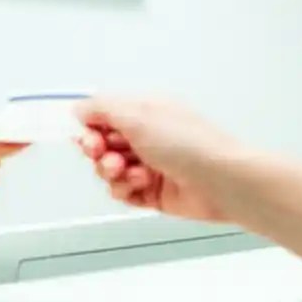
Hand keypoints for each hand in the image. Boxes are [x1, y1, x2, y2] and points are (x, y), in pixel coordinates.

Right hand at [73, 97, 238, 222]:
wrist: (222, 181)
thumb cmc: (187, 142)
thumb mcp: (138, 114)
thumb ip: (101, 108)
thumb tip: (79, 109)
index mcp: (145, 112)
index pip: (104, 116)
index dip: (90, 127)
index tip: (88, 136)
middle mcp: (146, 137)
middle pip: (101, 144)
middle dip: (97, 151)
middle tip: (102, 154)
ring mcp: (148, 165)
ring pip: (109, 170)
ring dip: (112, 172)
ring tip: (130, 171)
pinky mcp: (152, 193)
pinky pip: (122, 192)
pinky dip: (125, 189)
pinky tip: (140, 184)